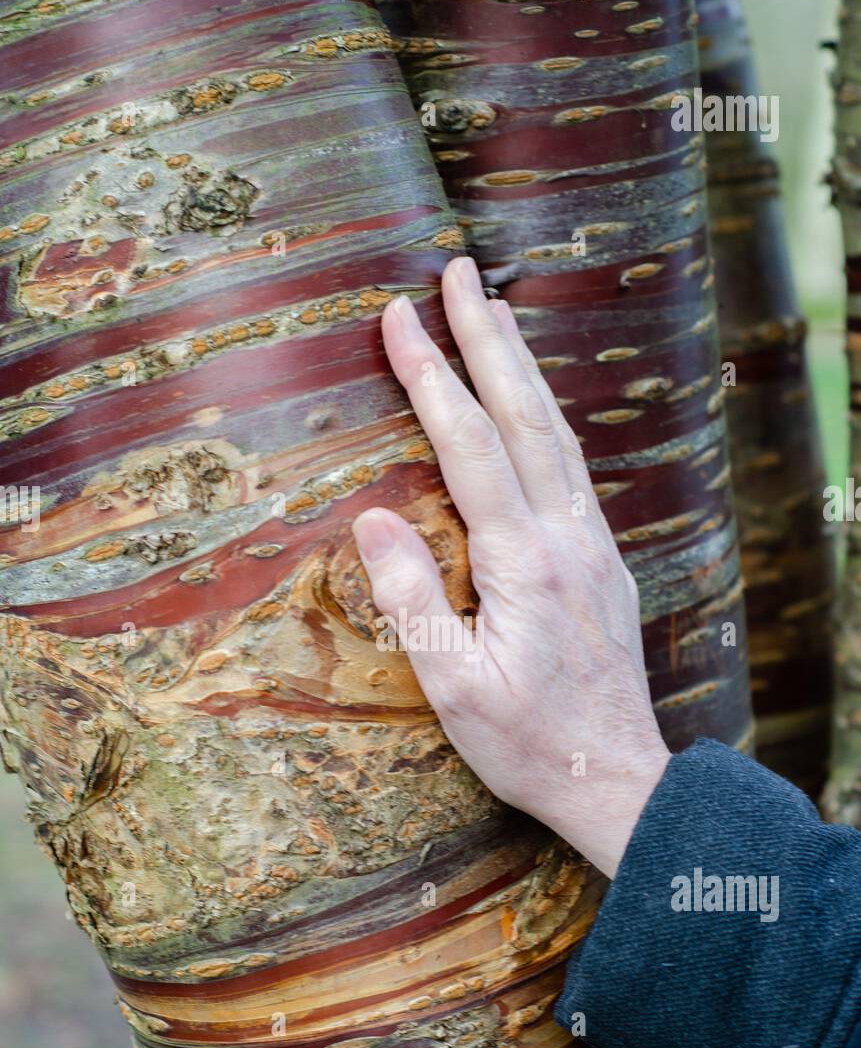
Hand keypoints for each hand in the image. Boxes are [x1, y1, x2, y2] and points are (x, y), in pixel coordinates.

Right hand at [352, 257, 669, 878]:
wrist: (616, 778)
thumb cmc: (528, 743)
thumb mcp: (454, 686)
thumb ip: (413, 599)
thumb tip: (374, 518)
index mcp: (524, 562)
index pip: (469, 446)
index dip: (432, 377)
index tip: (398, 318)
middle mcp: (567, 538)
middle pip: (524, 416)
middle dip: (487, 338)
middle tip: (457, 270)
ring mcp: (593, 546)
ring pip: (556, 434)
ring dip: (523, 367)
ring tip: (497, 311)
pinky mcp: (602, 562)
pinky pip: (573, 466)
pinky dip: (547, 416)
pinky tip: (535, 407)